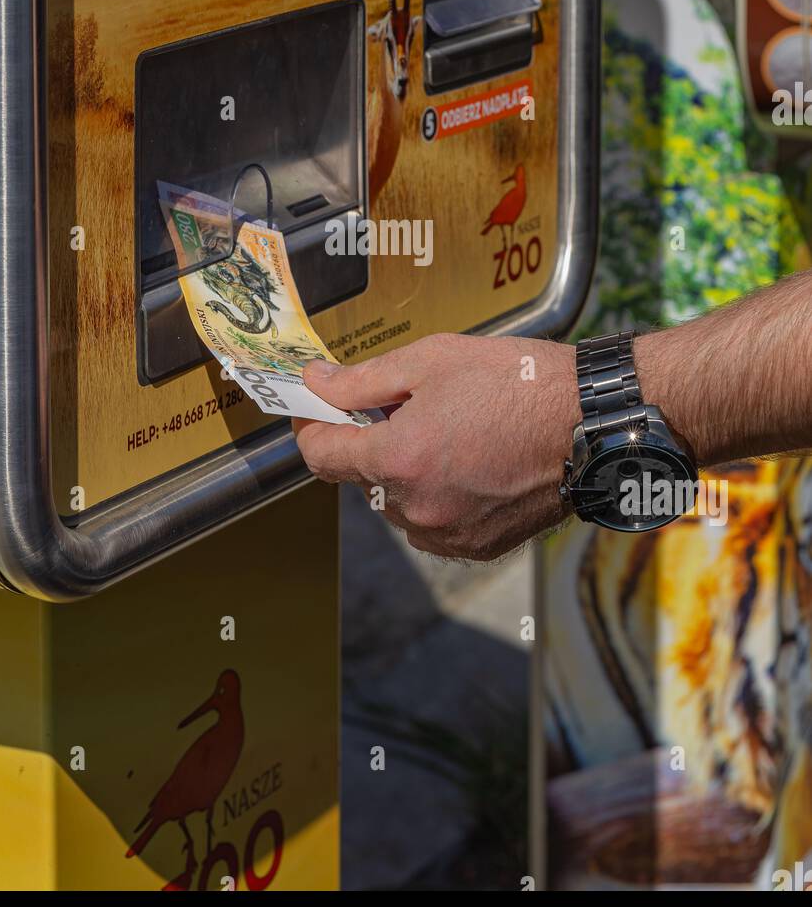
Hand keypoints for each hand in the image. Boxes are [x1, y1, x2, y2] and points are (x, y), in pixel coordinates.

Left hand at [293, 333, 578, 560]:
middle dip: (373, 442)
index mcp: (400, 458)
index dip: (313, 427)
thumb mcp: (433, 360)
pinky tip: (469, 463)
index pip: (321, 456)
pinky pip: (433, 523)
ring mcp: (448, 533)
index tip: (318, 409)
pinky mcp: (477, 547)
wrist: (592, 423)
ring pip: (397, 503)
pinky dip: (438, 496)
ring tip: (450, 433)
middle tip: (409, 407)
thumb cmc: (520, 383)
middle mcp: (418, 507)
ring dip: (406, 472)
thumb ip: (363, 379)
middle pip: (361, 478)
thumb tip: (316, 383)